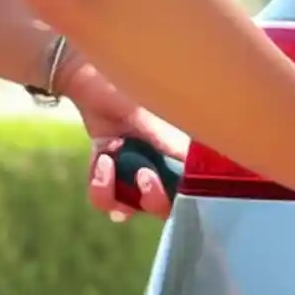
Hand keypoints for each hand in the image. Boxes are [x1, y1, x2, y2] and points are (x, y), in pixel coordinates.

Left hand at [60, 54, 189, 220]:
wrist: (94, 84)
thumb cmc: (134, 96)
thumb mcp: (161, 124)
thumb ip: (180, 151)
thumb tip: (200, 173)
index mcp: (181, 161)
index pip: (194, 195)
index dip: (187, 201)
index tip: (176, 186)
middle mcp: (160, 174)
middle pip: (162, 210)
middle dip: (153, 198)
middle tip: (144, 173)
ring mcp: (131, 179)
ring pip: (129, 210)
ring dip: (118, 194)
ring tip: (111, 164)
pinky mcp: (106, 178)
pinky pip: (104, 200)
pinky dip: (100, 185)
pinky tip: (101, 161)